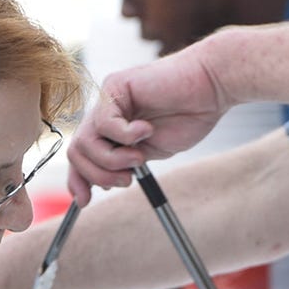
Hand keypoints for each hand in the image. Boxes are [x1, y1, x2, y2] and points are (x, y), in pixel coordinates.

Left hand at [66, 45, 235, 200]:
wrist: (211, 87)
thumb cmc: (189, 117)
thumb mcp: (150, 152)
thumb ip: (124, 164)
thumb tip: (99, 185)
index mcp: (111, 131)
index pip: (81, 156)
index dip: (78, 180)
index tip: (86, 201)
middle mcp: (104, 114)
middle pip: (78, 152)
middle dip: (97, 174)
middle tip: (126, 180)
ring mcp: (108, 100)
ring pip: (86, 141)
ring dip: (111, 159)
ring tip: (138, 157)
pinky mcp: (115, 86)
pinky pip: (104, 122)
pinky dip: (125, 135)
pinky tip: (147, 130)